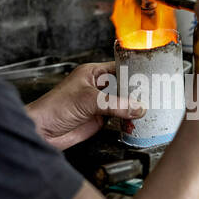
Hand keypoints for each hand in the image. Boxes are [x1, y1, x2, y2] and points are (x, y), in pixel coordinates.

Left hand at [26, 61, 143, 149]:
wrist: (42, 131)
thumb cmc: (54, 107)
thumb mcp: (88, 100)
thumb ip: (115, 105)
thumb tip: (137, 108)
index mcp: (93, 73)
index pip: (119, 67)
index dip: (134, 71)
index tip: (151, 75)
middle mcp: (97, 87)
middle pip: (124, 86)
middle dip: (137, 91)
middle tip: (155, 94)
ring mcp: (99, 103)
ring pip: (123, 103)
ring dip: (134, 106)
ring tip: (151, 107)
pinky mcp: (99, 119)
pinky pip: (119, 117)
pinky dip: (128, 119)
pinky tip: (138, 120)